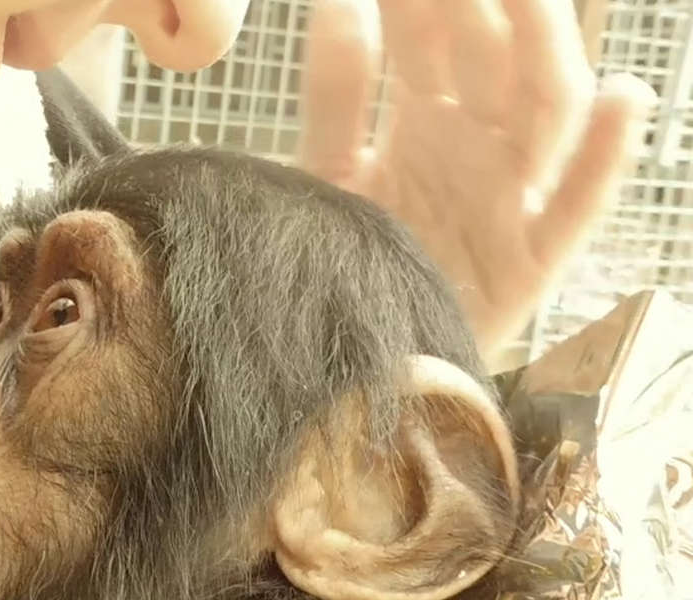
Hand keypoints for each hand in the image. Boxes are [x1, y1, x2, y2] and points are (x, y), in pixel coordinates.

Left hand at [297, 0, 656, 356]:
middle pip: (501, 54)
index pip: (444, 31)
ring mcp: (510, 198)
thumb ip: (338, 90)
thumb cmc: (343, 261)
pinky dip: (607, 155)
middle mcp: (479, 146)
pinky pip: (577, 205)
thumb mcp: (330, 169)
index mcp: (431, 119)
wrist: (353, 363)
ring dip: (545, 47)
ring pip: (549, 109)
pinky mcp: (529, 260)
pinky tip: (626, 99)